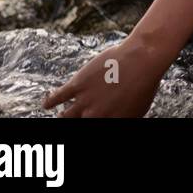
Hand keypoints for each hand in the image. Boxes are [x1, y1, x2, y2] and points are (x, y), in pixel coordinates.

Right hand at [43, 36, 167, 117]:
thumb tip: (121, 120)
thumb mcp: (139, 109)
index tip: (87, 122)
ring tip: (61, 116)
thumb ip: (125, 119)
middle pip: (76, 125)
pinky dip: (51, 100)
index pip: (91, 131)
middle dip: (74, 123)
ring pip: (66, 116)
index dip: (89, 128)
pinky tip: (46, 104)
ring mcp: (85, 100)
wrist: (142, 60)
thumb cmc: (146, 83)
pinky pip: (59, 96)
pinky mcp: (78, 84)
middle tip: (74, 121)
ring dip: (63, 117)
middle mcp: (94, 115)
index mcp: (110, 123)